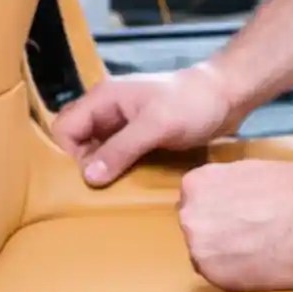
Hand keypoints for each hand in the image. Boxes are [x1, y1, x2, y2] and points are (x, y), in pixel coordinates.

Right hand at [51, 64, 241, 186]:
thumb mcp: (156, 125)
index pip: (64, 129)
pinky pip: (116, 156)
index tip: (84, 181)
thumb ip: (121, 149)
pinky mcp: (139, 138)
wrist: (228, 96)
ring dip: (101, 171)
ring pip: (96, 152)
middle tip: (95, 194)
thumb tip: (89, 177)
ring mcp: (122, 125)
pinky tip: (125, 188)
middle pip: (76, 142)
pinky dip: (117, 171)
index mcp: (102, 99)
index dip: (67, 155)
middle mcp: (107, 111)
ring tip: (109, 196)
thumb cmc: (192, 104)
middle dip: (81, 167)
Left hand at [178, 160, 292, 291]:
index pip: (196, 206)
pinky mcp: (217, 278)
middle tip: (254, 238)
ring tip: (264, 253)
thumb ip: (227, 189)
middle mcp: (189, 216)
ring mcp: (199, 248)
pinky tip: (266, 266)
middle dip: (221, 237)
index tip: (241, 219)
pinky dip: (242, 277)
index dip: (220, 215)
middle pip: (198, 233)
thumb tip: (227, 204)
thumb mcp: (250, 173)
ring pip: (209, 259)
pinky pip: (224, 280)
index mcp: (195, 185)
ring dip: (230, 259)